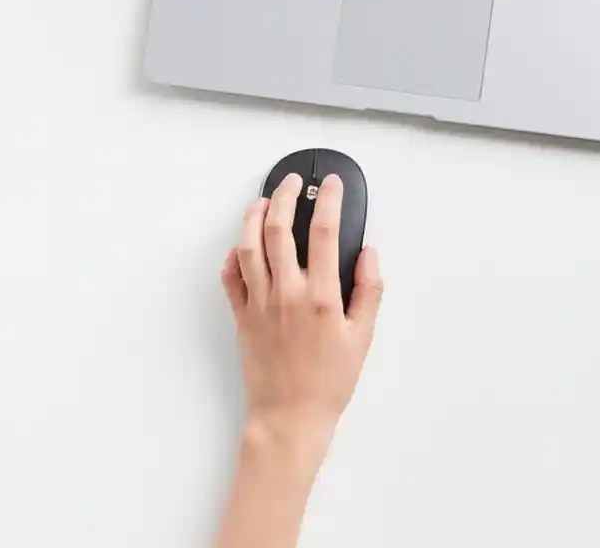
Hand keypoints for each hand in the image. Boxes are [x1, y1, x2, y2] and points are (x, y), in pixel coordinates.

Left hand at [220, 173, 383, 454]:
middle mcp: (286, 293)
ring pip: (248, 245)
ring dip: (253, 215)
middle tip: (293, 183)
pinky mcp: (241, 316)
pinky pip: (230, 276)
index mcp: (321, 296)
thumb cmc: (329, 381)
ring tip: (263, 201)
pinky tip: (242, 244)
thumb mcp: (364, 336)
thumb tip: (367, 254)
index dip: (327, 200)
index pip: (323, 231)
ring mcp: (259, 303)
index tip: (330, 184)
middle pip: (277, 228)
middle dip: (284, 195)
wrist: (289, 416)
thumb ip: (368, 290)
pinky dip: (233, 254)